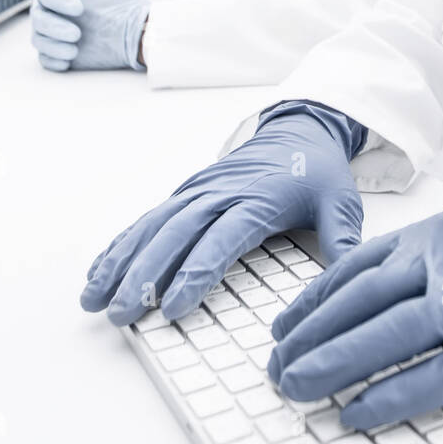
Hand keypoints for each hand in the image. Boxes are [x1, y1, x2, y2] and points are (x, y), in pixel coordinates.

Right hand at [30, 0, 147, 70]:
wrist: (130, 24)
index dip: (60, 1)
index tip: (80, 8)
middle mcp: (46, 12)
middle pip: (39, 20)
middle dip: (56, 27)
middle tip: (77, 34)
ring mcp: (48, 34)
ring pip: (39, 41)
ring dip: (54, 47)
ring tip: (74, 51)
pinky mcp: (54, 53)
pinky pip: (45, 60)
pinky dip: (53, 62)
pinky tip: (67, 63)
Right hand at [81, 102, 366, 324]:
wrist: (297, 130)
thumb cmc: (317, 171)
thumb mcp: (340, 201)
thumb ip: (342, 239)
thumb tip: (348, 278)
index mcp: (257, 197)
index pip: (221, 238)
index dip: (195, 272)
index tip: (174, 307)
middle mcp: (219, 192)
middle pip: (176, 235)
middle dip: (145, 276)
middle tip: (124, 313)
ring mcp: (197, 191)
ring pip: (153, 227)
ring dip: (122, 262)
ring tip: (94, 299)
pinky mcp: (185, 194)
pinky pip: (147, 220)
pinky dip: (120, 245)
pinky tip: (98, 273)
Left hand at [267, 202, 442, 430]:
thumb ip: (429, 254)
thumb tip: (378, 287)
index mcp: (435, 234)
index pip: (354, 268)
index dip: (311, 301)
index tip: (282, 327)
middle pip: (359, 301)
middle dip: (309, 336)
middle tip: (276, 367)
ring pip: (385, 335)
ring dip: (335, 363)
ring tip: (297, 387)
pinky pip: (433, 377)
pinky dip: (391, 398)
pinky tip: (357, 412)